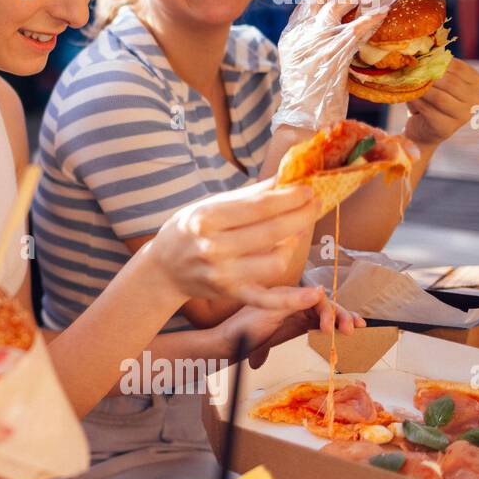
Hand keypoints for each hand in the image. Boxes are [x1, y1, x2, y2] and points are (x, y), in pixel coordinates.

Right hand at [150, 178, 322, 311]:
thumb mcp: (207, 206)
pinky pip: (267, 299)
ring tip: (297, 231)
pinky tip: (314, 293)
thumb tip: (283, 179)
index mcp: (206, 220)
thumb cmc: (187, 231)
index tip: (308, 189)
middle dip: (301, 215)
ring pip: (275, 261)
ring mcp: (223, 274)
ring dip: (294, 244)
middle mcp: (214, 248)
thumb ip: (245, 196)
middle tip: (315, 202)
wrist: (162, 270)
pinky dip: (293, 299)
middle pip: (272, 231)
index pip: (259, 207)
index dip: (289, 197)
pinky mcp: (231, 294)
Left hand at [240, 289, 366, 367]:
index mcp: (287, 294)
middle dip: (341, 315)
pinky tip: (338, 333)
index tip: (331, 329)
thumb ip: (292, 301)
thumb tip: (321, 290)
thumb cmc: (240, 329)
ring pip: (323, 314)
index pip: (318, 299)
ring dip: (339, 320)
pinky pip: (316, 325)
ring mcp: (294, 314)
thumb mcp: (267, 313)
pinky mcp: (293, 326)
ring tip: (353, 330)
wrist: (226, 345)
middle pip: (324, 305)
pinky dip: (329, 328)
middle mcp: (293, 301)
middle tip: (351, 330)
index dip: (330, 312)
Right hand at [272, 0, 399, 131]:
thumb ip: (317, 42)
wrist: (304, 119)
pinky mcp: (331, 54)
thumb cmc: (310, 95)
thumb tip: (344, 24)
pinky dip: (371, 18)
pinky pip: (355, 28)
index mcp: (290, 36)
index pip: (310, 1)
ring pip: (339, 7)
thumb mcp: (306, 63)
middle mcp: (299, 35)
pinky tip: (383, 12)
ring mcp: (314, 43)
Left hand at [402, 58, 478, 147]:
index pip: (459, 68)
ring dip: (421, 89)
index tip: (421, 60)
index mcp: (475, 83)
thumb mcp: (436, 82)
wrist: (423, 130)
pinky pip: (428, 110)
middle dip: (428, 76)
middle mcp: (475, 99)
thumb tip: (421, 54)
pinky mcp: (447, 127)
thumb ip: (435, 69)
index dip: (438, 63)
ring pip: (439, 97)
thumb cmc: (429, 101)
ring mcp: (463, 115)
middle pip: (451, 83)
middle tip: (411, 72)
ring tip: (408, 84)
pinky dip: (416, 101)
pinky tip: (408, 97)